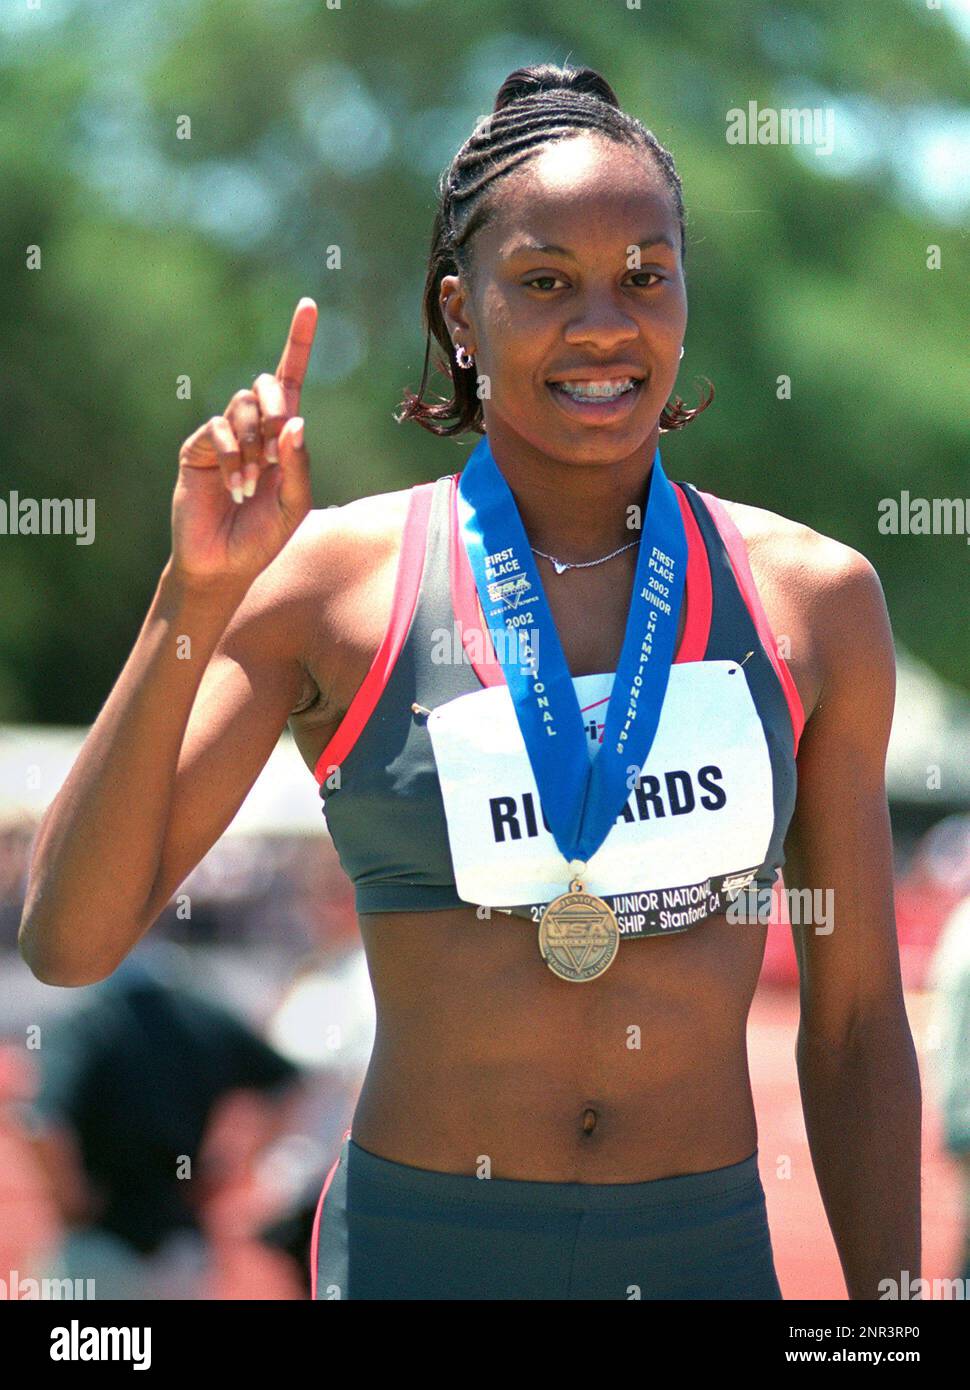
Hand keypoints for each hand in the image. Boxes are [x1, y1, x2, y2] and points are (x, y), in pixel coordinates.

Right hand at [172, 297, 317, 586]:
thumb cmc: (262, 537)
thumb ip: (298, 464)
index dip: (298, 342)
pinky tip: (234, 485)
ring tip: (250, 485)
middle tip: (276, 439)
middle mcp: (253, 429)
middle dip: (275, 405)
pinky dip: (232, 455)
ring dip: (253, 444)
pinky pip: (218, 428)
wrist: (221, 565)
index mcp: (282, 437)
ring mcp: (224, 436)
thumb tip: (295, 420)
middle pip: (266, 384)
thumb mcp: (293, 505)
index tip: (308, 304)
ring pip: (243, 405)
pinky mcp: (197, 447)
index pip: (291, 380)